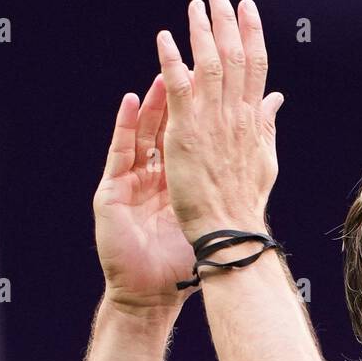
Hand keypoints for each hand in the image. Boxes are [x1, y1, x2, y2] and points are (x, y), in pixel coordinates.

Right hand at [92, 74, 200, 311]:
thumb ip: (221, 192)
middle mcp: (151, 178)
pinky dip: (125, 125)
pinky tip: (130, 101)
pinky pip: (118, 152)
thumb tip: (250, 172)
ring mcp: (130, 183)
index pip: (187, 138)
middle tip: (192, 65)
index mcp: (173, 183)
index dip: (200, 112)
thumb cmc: (176, 265)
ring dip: (151, 102)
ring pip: (142, 134)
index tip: (218, 85)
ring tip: (163, 72)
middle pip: (165, 129)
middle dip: (176, 96)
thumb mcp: (203, 222)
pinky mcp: (111, 192)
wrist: (149, 295)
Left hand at [155, 0, 283, 244]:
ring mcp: (211, 122)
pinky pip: (179, 88)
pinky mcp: (186, 133)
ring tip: (195, 7)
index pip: (256, 67)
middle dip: (227, 22)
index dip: (252, 34)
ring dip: (201, 32)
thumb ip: (267, 125)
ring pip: (209, 65)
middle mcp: (236, 116)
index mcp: (253, 121)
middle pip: (234, 57)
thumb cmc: (244, 203)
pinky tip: (164, 39)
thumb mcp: (264, 160)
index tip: (247, 9)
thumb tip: (276, 99)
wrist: (229, 230)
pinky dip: (171, 61)